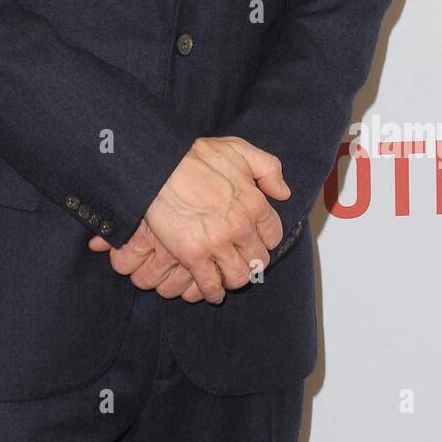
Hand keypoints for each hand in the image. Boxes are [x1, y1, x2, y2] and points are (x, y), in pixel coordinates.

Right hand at [91, 136, 289, 304]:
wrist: (159, 164)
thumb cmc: (195, 155)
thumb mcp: (238, 149)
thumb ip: (268, 168)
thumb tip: (283, 193)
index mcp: (254, 203)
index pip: (272, 236)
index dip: (263, 240)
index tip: (252, 240)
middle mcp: (241, 226)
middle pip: (258, 260)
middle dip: (250, 262)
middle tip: (239, 260)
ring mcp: (218, 243)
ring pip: (238, 277)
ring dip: (233, 279)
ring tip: (226, 276)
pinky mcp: (194, 255)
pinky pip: (210, 285)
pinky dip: (212, 292)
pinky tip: (210, 290)